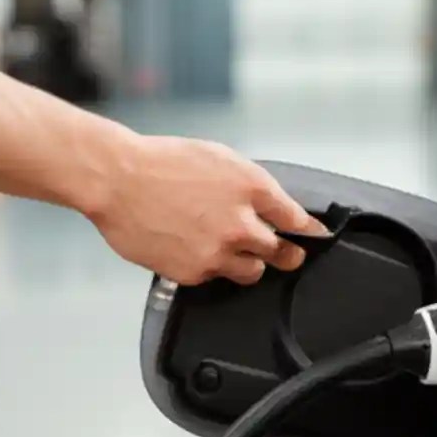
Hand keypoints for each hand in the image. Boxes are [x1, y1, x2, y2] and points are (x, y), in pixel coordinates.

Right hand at [90, 135, 326, 285]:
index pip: (296, 218)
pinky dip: (211, 266)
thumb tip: (273, 207)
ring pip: (252, 271)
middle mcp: (241, 223)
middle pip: (281, 251)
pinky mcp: (196, 272)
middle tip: (288, 254)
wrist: (118, 181)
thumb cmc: (163, 162)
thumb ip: (250, 186)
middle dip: (286, 252)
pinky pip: (216, 277)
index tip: (318, 236)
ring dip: (249, 263)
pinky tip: (194, 248)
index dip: (310, 230)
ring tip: (232, 250)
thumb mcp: (217, 158)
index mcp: (251, 188)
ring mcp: (219, 251)